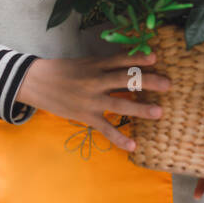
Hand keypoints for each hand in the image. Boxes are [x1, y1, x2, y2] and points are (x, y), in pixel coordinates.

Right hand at [15, 50, 170, 151]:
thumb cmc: (62, 70)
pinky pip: (105, 128)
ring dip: (140, 109)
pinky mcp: (85, 116)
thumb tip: (129, 62)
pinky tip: (133, 145)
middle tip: (168, 85)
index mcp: (96, 64)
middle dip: (147, 81)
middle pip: (124, 79)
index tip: (156, 57)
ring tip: (158, 112)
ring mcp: (90, 100)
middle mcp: (95, 80)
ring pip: (119, 104)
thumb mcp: (84, 62)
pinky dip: (119, 138)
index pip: (120, 60)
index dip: (138, 58)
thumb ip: (105, 63)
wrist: (36, 82)